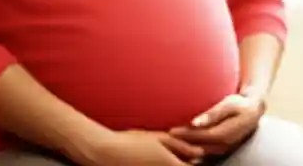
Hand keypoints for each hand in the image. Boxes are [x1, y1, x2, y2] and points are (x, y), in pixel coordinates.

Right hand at [86, 129, 204, 165]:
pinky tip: (150, 162)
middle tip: (178, 158)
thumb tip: (200, 153)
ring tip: (159, 159)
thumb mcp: (159, 138)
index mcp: (169, 165)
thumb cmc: (130, 141)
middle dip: (183, 165)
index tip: (194, 159)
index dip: (194, 164)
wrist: (102, 152)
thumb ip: (181, 147)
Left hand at [168, 93, 263, 155]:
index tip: (171, 131)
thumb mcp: (228, 104)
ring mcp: (224, 151)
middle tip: (165, 139)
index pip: (203, 136)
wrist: (252, 112)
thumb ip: (213, 114)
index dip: (187, 135)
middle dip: (182, 145)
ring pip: (201, 155)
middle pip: (200, 149)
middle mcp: (226, 146)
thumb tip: (195, 123)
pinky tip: (180, 149)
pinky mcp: (221, 153)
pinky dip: (191, 153)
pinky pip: (204, 156)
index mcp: (228, 133)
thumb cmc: (239, 105)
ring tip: (169, 145)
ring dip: (185, 151)